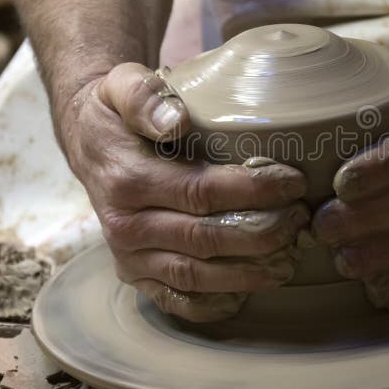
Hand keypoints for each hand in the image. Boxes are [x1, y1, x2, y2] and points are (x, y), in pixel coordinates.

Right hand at [59, 62, 308, 321]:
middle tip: (300, 220)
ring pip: (195, 276)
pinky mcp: (134, 274)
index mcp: (127, 180)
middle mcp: (125, 226)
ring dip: (247, 273)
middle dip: (262, 234)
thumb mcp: (122, 85)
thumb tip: (175, 121)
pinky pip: (174, 300)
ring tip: (289, 259)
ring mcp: (129, 256)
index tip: (293, 181)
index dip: (253, 190)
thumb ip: (144, 97)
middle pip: (205, 239)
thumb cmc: (116, 112)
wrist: (87, 142)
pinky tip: (248, 292)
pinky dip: (212, 304)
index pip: (201, 191)